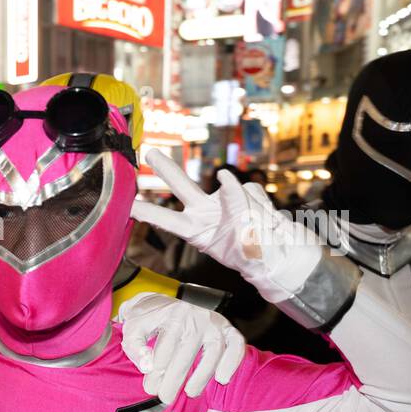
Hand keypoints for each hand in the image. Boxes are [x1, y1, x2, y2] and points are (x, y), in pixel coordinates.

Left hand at [116, 293, 245, 403]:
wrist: (164, 303)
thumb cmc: (149, 320)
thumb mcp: (133, 327)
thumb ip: (134, 345)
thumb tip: (147, 366)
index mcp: (171, 315)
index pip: (165, 346)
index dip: (158, 371)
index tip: (150, 388)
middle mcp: (195, 316)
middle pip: (187, 351)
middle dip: (175, 378)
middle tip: (165, 398)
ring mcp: (214, 322)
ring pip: (213, 350)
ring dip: (203, 374)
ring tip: (190, 393)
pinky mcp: (228, 328)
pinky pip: (236, 344)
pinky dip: (232, 361)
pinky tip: (222, 379)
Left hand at [133, 152, 319, 304]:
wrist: (283, 254)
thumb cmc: (257, 258)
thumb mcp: (241, 244)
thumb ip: (233, 211)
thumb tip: (227, 177)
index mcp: (196, 232)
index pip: (167, 220)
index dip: (147, 212)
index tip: (127, 205)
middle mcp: (206, 213)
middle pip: (183, 186)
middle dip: (167, 168)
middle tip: (149, 153)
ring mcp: (226, 201)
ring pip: (229, 186)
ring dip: (242, 201)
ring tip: (257, 224)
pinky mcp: (246, 193)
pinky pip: (253, 191)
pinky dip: (261, 204)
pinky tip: (267, 217)